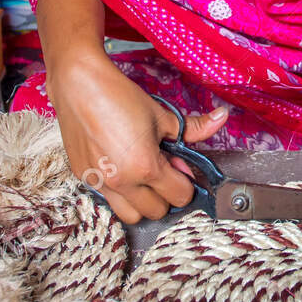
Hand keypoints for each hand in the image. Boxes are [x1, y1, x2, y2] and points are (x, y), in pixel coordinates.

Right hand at [47, 51, 227, 222]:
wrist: (80, 85)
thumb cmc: (121, 97)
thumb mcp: (162, 115)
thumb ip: (193, 129)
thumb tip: (221, 119)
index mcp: (145, 167)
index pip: (179, 196)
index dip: (185, 181)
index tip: (179, 166)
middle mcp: (121, 182)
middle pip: (157, 211)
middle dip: (165, 193)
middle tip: (161, 169)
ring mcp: (100, 183)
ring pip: (131, 215)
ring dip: (142, 201)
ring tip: (141, 175)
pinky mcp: (83, 177)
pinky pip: (109, 199)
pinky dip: (120, 191)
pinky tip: (120, 167)